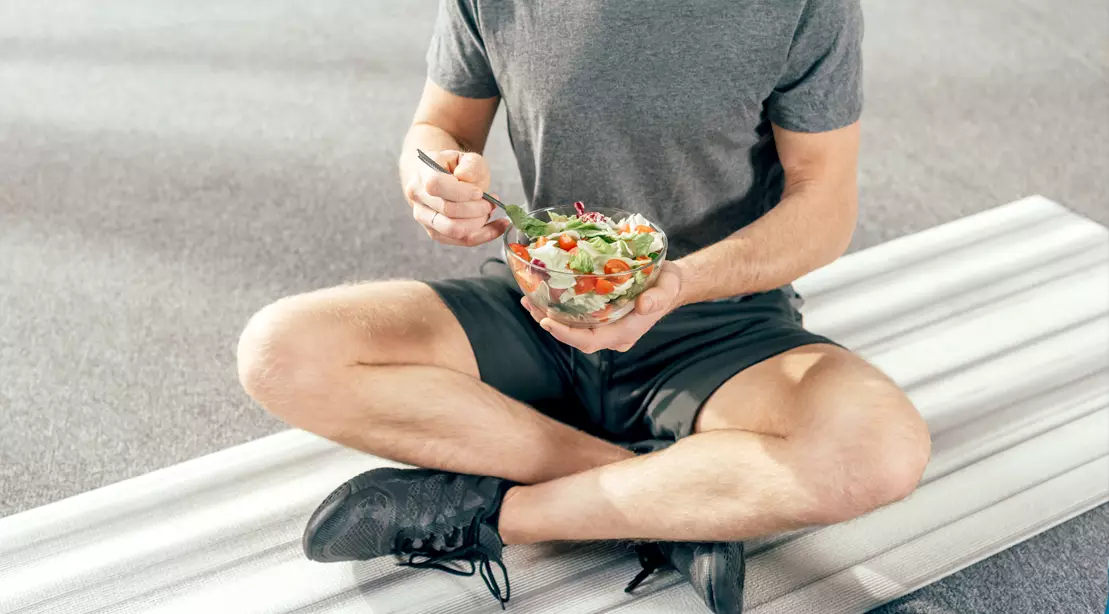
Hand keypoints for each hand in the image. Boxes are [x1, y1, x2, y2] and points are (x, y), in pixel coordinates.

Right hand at [404, 150, 510, 245]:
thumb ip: (471, 164)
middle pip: (447, 210)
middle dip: (476, 208)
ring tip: (489, 211)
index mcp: (423, 173)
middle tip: (491, 202)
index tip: (480, 192)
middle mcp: (418, 196)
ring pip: (454, 230)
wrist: (443, 180)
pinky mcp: (435, 233)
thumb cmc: (457, 168)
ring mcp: (424, 217)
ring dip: (479, 223)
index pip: (435, 185)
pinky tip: (496, 226)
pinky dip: (483, 235)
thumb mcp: (469, 158)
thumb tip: (466, 177)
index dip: (461, 192)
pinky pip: (461, 240)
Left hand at [520, 262, 685, 352]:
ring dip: (548, 315)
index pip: (589, 340)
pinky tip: (542, 293)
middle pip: (574, 335)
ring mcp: (604, 324)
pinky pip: (574, 315)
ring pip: (571, 326)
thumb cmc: (668, 286)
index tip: (547, 322)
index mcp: (623, 332)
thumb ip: (658, 298)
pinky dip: (558, 306)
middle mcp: (610, 332)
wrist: (668, 283)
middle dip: (550, 324)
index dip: (566, 335)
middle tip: (530, 304)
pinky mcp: (599, 313)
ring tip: (529, 299)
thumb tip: (644, 306)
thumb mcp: (668, 288)